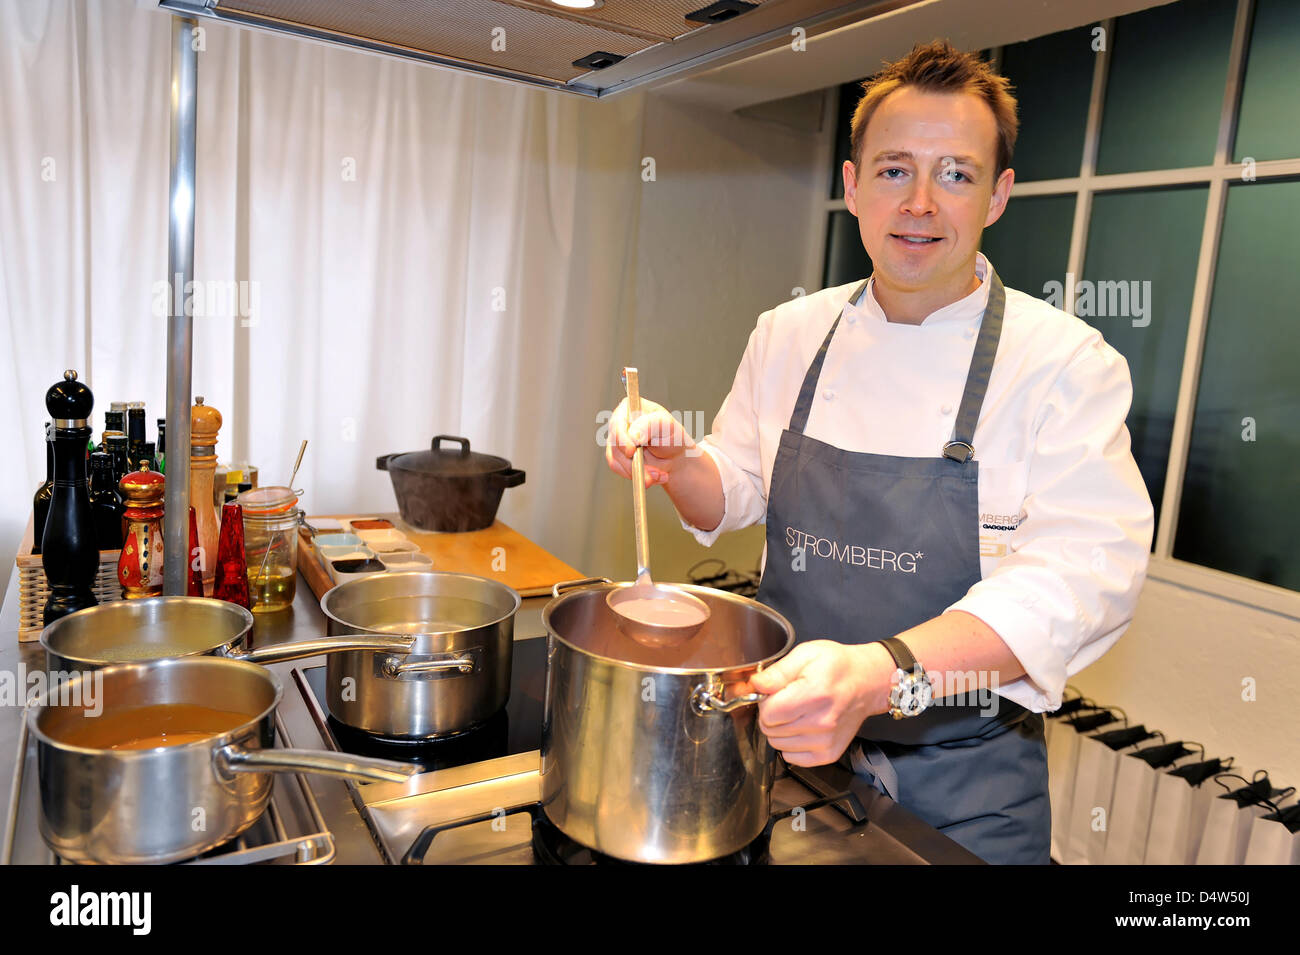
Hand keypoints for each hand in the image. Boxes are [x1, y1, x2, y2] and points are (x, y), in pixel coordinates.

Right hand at [604, 395, 697, 487]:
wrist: (675, 456)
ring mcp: (616, 441)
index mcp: (630, 408)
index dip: (622, 438)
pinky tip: (652, 477)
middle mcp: (619, 423)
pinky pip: (619, 468)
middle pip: (615, 443)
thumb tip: (633, 435)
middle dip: (634, 461)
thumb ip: (649, 426)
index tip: (631, 451)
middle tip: (654, 472)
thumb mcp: (666, 426)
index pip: (618, 421)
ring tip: (659, 475)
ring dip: (639, 471)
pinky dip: (636, 475)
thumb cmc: (672, 436)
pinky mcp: (616, 457)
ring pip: (617, 459)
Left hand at [750, 640, 890, 766]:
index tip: (775, 693)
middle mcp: (822, 722)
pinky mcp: (829, 754)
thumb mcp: (807, 653)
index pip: (769, 713)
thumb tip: (757, 685)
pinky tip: (803, 727)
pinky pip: (791, 757)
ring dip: (781, 730)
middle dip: (772, 714)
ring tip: (798, 712)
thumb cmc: (839, 666)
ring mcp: (826, 741)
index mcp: (814, 694)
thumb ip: (779, 671)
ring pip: (778, 744)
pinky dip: (791, 744)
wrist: (868, 682)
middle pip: (770, 730)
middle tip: (788, 700)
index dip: (765, 701)